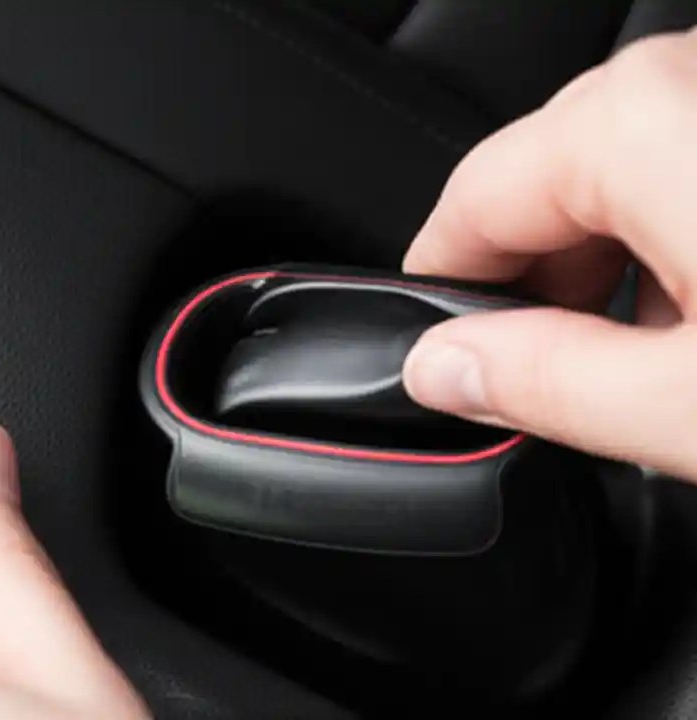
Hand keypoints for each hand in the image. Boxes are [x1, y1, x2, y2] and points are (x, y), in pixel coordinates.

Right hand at [401, 28, 696, 479]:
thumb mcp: (696, 410)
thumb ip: (543, 385)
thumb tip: (445, 367)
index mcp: (641, 124)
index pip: (472, 200)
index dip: (436, 288)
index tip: (430, 352)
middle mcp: (695, 76)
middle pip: (549, 180)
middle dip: (535, 283)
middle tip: (545, 383)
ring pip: (630, 168)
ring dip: (618, 262)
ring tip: (656, 365)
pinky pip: (693, 160)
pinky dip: (685, 231)